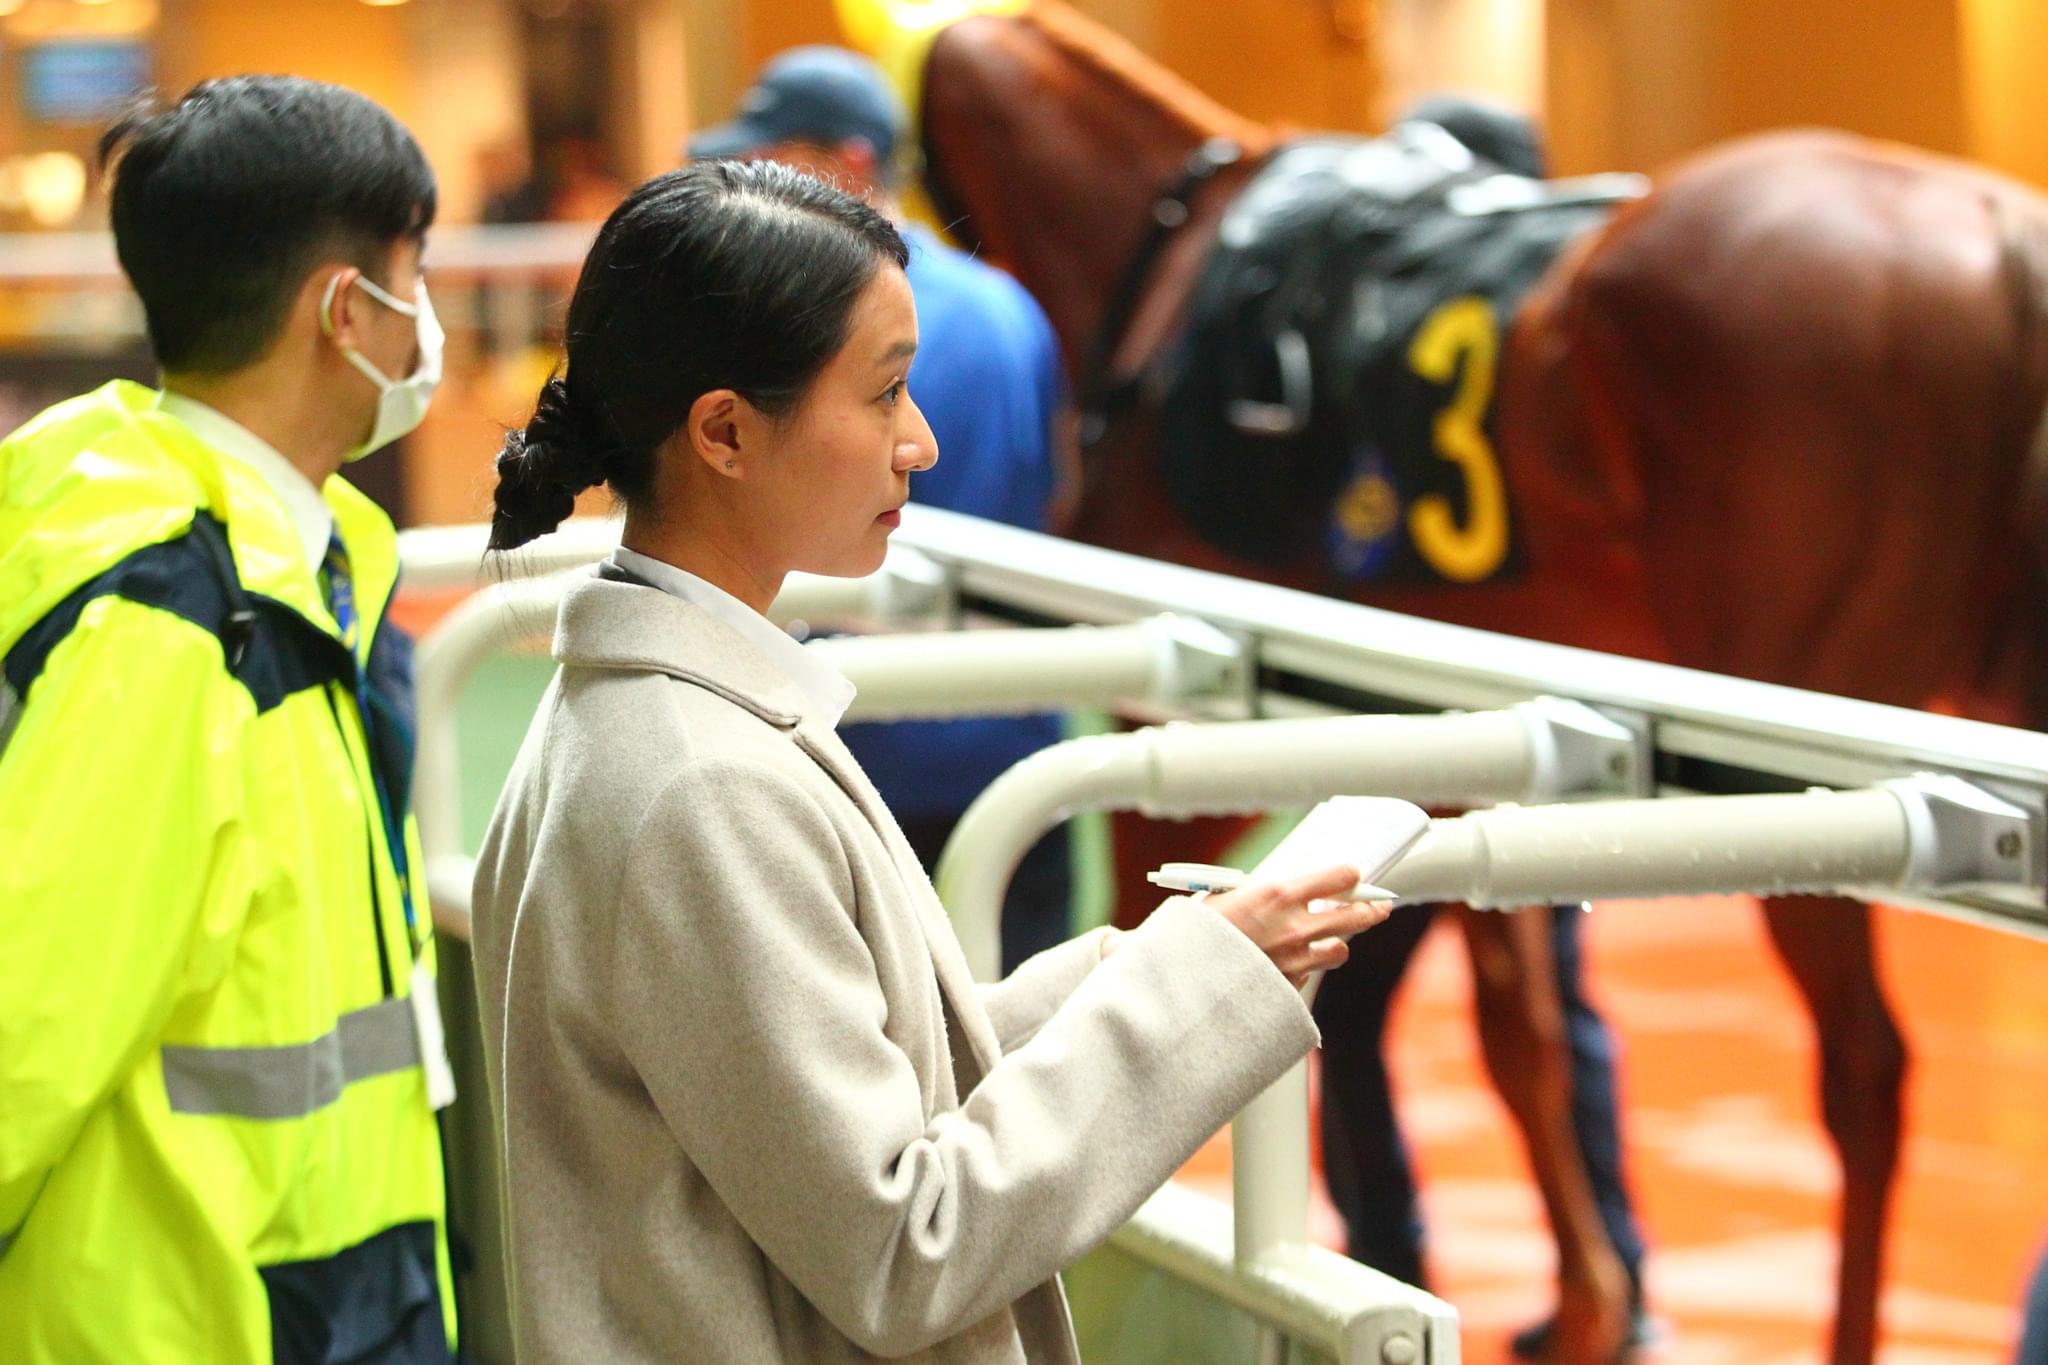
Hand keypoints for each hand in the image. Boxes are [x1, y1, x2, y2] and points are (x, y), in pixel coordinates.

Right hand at [1205, 864, 1392, 987]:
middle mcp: (1294, 926)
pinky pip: (1308, 974)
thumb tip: (1279, 889)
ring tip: (1331, 940)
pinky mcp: (1288, 988)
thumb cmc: (1192, 934)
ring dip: (1336, 943)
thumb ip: (1256, 892)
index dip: (1350, 875)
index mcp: (1277, 893)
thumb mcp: (1220, 897)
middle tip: (1377, 907)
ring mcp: (1295, 961)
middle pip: (1356, 915)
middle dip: (1371, 909)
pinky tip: (1289, 964)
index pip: (1338, 876)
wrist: (1180, 983)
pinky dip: (1303, 968)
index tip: (1352, 874)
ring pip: (1340, 950)